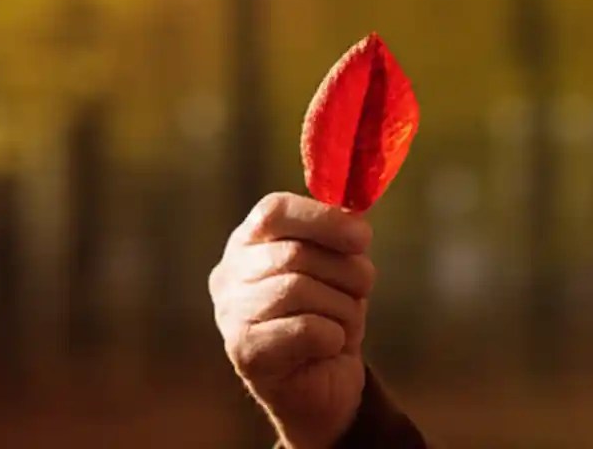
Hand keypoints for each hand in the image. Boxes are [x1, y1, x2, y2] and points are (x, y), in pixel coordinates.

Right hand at [209, 192, 376, 447]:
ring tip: (344, 321)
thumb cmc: (328, 313)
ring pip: (299, 290)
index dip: (321, 218)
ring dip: (342, 307)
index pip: (274, 211)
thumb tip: (355, 224)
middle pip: (294, 254)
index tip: (362, 237)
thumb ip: (342, 238)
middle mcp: (230, 274)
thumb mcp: (339, 266)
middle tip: (362, 290)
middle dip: (345, 271)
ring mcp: (230, 314)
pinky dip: (334, 336)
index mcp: (250, 241)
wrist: (322, 382)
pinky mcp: (245, 353)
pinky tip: (330, 345)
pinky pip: (306, 329)